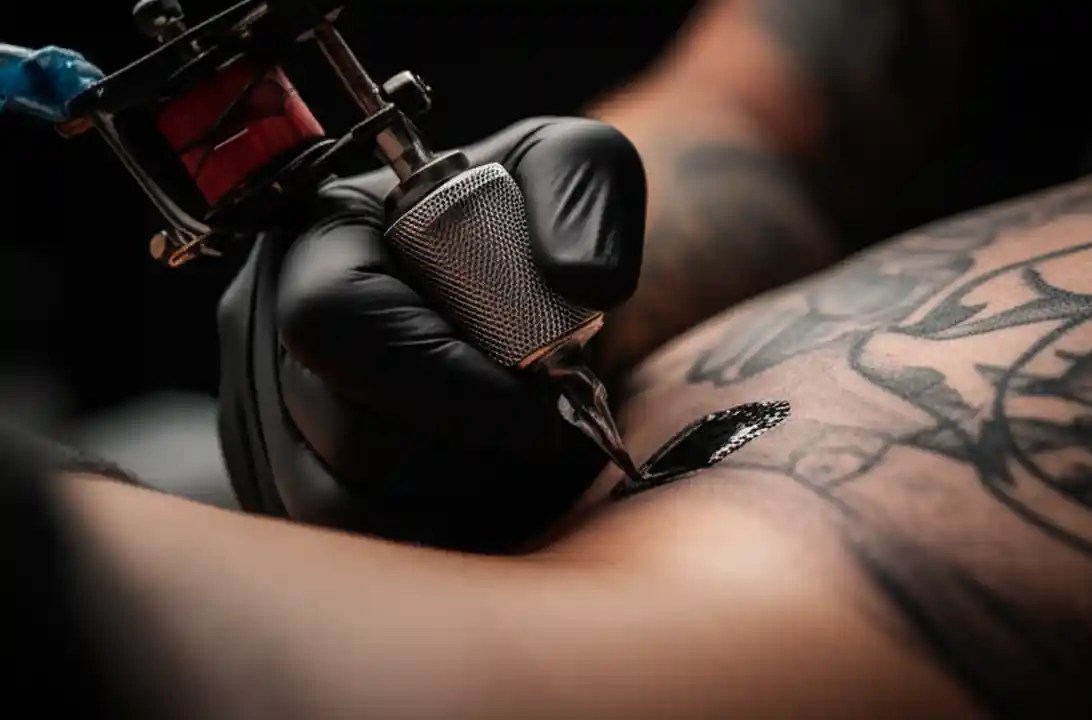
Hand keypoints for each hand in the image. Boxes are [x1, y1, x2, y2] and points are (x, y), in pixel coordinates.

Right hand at [217, 117, 645, 550]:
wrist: (513, 295)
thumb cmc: (531, 227)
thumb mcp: (571, 172)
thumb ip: (583, 196)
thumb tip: (580, 282)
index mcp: (321, 241)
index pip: (337, 322)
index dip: (443, 380)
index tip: (536, 404)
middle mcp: (269, 332)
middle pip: (344, 431)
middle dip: (469, 451)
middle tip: (549, 437)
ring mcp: (268, 419)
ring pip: (343, 507)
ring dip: (462, 502)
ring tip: (529, 462)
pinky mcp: (291, 484)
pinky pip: (355, 545)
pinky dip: (442, 535)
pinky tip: (498, 495)